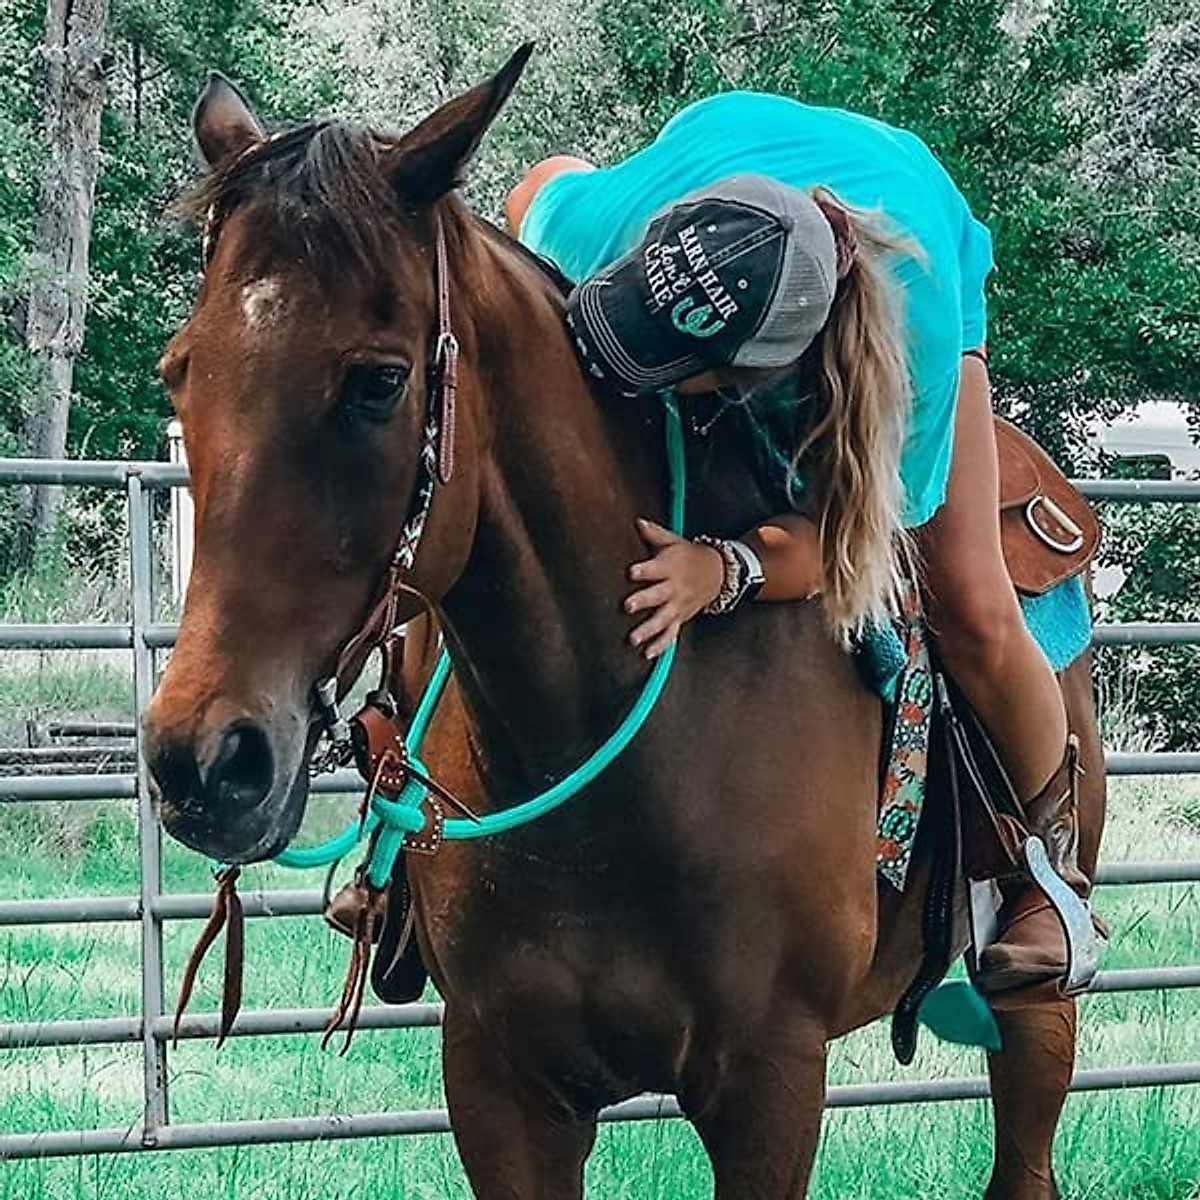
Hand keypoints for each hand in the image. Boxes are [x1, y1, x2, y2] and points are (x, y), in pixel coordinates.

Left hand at [624, 518, 724, 658]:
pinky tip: (648, 654)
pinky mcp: (681, 618)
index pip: (656, 568)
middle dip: (644, 601)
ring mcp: (678, 606)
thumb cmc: (689, 556)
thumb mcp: (674, 541)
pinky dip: (661, 646)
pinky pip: (672, 634)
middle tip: (627, 606)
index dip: (644, 570)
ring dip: (649, 630)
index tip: (631, 572)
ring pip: (663, 619)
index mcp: (670, 567)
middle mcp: (674, 588)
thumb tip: (637, 521)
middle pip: (658, 596)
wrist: (719, 573)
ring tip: (633, 639)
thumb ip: (655, 534)